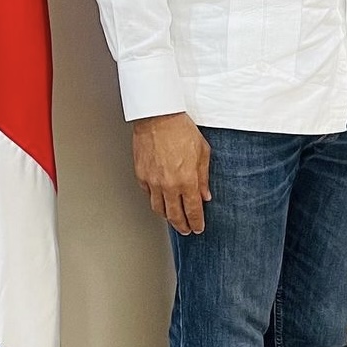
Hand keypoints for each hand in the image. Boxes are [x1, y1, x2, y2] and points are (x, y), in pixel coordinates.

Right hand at [132, 112, 211, 233]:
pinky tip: (160, 199)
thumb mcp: (202, 151)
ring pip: (159, 209)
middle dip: (182, 226)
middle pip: (175, 216)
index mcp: (187, 180)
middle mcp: (169, 185)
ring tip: (173, 218)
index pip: (193, 210)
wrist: (158, 117)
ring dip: (167, 216)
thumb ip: (204, 176)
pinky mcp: (141, 175)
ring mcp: (153, 182)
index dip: (196, 222)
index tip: (198, 227)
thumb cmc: (180, 129)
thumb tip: (205, 194)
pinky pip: (148, 195)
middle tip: (186, 229)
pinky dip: (155, 200)